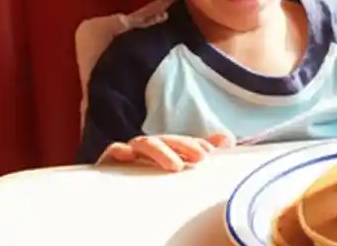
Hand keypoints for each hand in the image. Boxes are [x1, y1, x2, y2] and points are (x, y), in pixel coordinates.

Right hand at [97, 132, 235, 171]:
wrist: (114, 198)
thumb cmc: (148, 182)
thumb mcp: (178, 167)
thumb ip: (200, 152)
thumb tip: (227, 138)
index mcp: (163, 149)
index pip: (181, 142)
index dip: (196, 144)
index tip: (211, 153)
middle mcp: (147, 149)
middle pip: (166, 140)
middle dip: (184, 145)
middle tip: (202, 157)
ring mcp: (128, 154)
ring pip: (145, 144)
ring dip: (160, 151)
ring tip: (176, 166)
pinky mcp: (109, 163)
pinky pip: (113, 152)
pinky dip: (119, 150)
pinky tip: (129, 155)